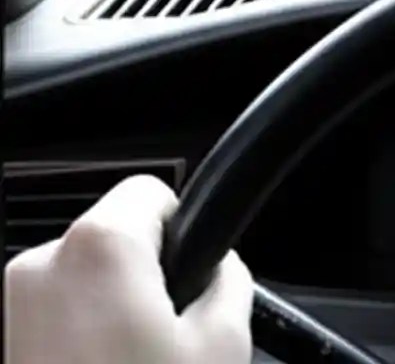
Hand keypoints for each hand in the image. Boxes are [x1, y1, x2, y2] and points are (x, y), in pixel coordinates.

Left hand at [4, 175, 252, 363]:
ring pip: (85, 282)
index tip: (194, 273)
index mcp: (98, 250)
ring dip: (110, 312)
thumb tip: (218, 269)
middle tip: (169, 338)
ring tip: (132, 361)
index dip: (185, 229)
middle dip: (147, 278)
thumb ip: (229, 282)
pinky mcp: (5, 340)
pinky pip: (54, 317)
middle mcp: (40, 266)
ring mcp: (10, 306)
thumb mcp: (222, 346)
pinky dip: (78, 338)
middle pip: (117, 241)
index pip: (152, 191)